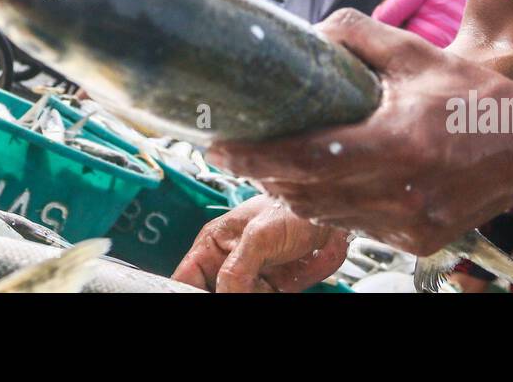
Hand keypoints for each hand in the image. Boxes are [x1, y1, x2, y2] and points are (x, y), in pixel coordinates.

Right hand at [172, 195, 349, 292]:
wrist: (328, 221)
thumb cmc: (291, 211)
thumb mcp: (257, 237)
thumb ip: (235, 269)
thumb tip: (224, 294)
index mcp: (213, 244)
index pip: (184, 276)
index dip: (184, 291)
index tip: (200, 295)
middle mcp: (226, 263)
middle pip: (208, 291)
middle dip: (221, 294)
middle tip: (245, 288)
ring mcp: (247, 279)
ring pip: (233, 298)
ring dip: (247, 295)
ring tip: (265, 283)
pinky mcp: (268, 290)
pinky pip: (256, 301)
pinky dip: (263, 297)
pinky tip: (275, 285)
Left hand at [209, 10, 512, 256]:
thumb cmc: (472, 96)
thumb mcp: (414, 53)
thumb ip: (357, 35)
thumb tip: (308, 33)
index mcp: (397, 143)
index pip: (305, 158)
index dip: (254, 155)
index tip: (217, 145)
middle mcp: (400, 193)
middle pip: (305, 194)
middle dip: (262, 173)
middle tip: (232, 150)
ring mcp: (408, 225)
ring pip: (325, 216)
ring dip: (292, 192)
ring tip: (268, 163)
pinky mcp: (416, 242)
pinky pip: (354, 228)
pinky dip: (330, 206)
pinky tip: (322, 181)